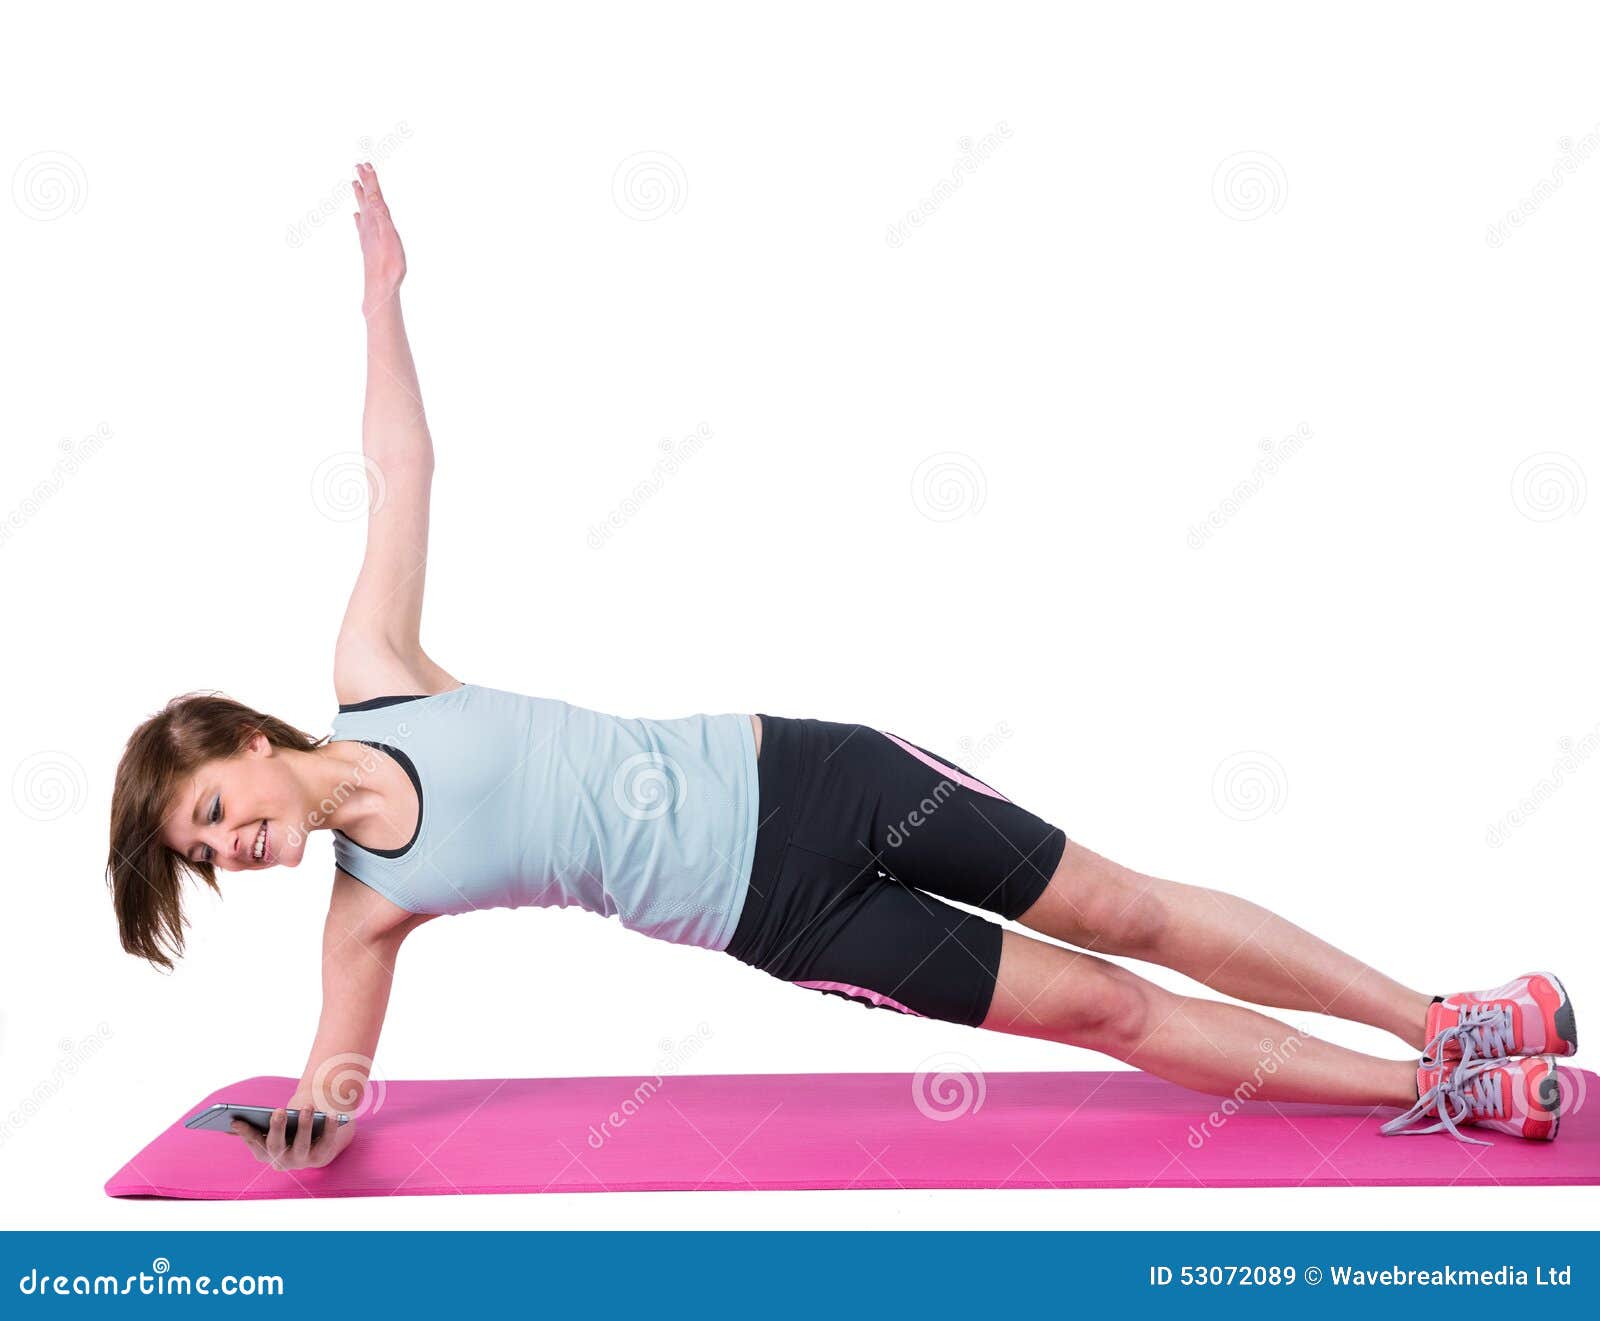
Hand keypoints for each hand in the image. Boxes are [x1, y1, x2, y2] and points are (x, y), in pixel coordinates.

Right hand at [232, 1106, 357, 1171]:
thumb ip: (256, 1126)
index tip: (235, 1120)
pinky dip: (329, 1129)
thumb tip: (231, 1123)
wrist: (318, 1143)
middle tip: (278, 1111)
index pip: (253, 1142)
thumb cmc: (290, 1131)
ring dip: (304, 1125)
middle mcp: (280, 1161)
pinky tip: (331, 1115)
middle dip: (276, 1128)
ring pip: (301, 1145)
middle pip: (275, 1146)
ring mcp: (301, 1161)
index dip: (244, 1132)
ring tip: (307, 1107)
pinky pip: (325, 1143)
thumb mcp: (274, 1128)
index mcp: (265, 1153)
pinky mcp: (320, 1158)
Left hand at [352, 161, 405, 317]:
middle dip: (364, 183)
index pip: (373, 195)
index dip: (370, 180)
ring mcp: (368, 235)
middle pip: (367, 199)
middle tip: (359, 167)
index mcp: (375, 221)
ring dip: (361, 196)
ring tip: (356, 184)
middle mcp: (369, 225)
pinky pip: (363, 225)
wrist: (380, 286)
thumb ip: (381, 215)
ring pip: (364, 209)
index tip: (366, 164)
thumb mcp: (389, 236)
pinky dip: (360, 216)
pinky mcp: (369, 245)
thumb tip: (372, 196)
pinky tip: (357, 215)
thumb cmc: (389, 265)